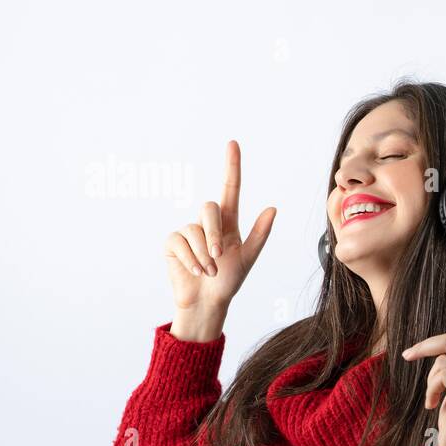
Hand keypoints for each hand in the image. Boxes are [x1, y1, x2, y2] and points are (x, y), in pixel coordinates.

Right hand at [164, 140, 276, 312]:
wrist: (208, 302)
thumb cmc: (229, 281)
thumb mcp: (248, 258)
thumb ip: (260, 234)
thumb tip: (273, 208)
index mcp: (229, 222)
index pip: (230, 188)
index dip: (232, 166)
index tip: (232, 143)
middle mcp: (207, 222)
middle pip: (209, 208)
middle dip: (214, 233)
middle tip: (219, 257)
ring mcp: (188, 231)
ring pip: (194, 229)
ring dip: (204, 254)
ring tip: (210, 271)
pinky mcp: (172, 243)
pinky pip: (180, 241)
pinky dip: (191, 258)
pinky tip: (196, 271)